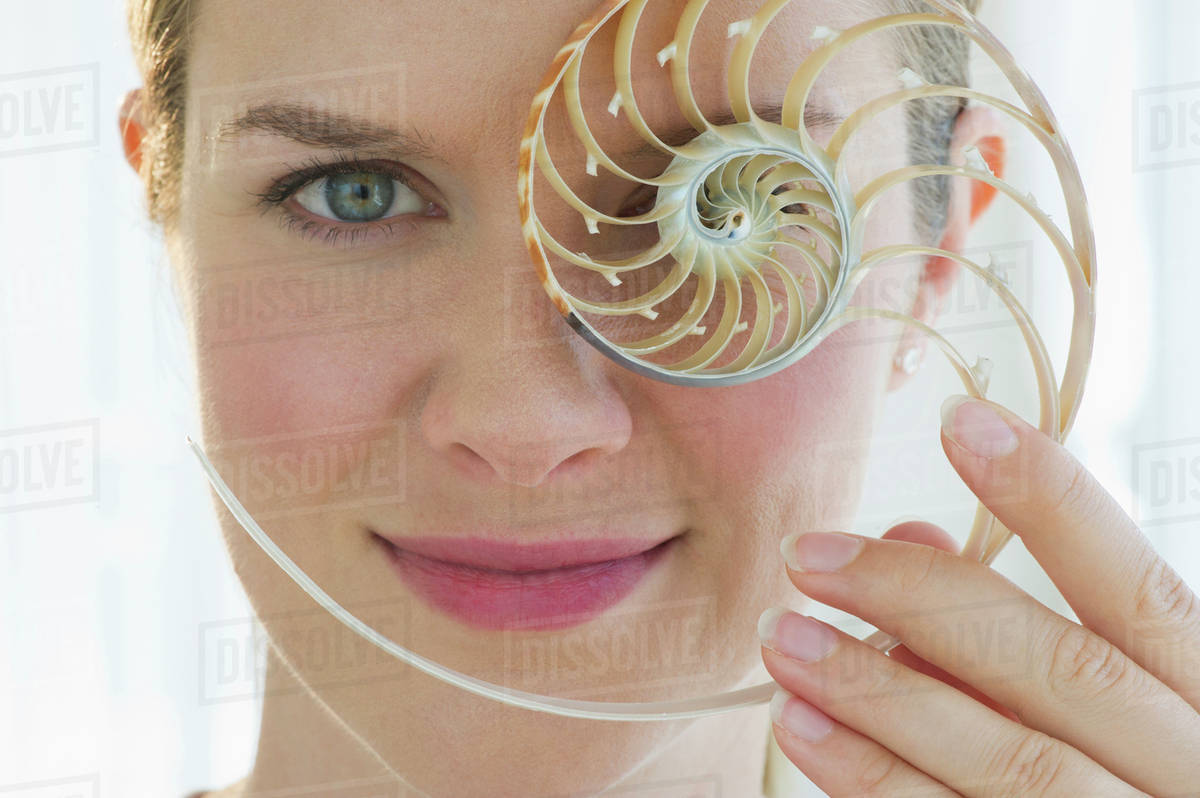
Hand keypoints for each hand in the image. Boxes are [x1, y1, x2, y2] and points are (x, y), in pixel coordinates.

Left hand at [758, 395, 1199, 796]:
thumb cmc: (1131, 778)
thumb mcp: (1117, 700)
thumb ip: (1021, 626)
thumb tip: (908, 540)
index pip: (1138, 591)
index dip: (1054, 502)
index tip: (961, 423)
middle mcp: (1186, 773)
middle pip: (1055, 666)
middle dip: (921, 598)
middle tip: (809, 552)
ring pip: (1005, 758)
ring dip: (876, 691)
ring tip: (784, 638)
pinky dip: (873, 779)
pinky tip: (802, 730)